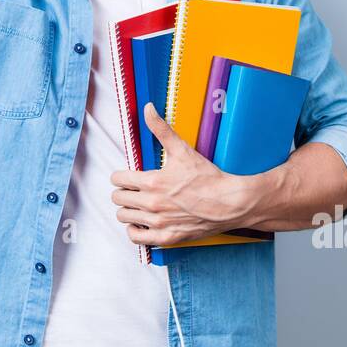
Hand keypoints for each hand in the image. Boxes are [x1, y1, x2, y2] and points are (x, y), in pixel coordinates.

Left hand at [110, 102, 253, 247]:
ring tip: (139, 204)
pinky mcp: (166, 237)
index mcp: (151, 182)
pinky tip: (142, 221)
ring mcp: (158, 223)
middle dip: (123, 191)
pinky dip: (135, 230)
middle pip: (117, 198)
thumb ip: (161, 129)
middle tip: (135, 189)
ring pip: (124, 217)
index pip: (117, 179)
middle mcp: (151, 204)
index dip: (121, 176)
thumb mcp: (182, 150)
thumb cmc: (207, 177)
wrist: (229, 203)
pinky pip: (136, 238)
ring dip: (128, 209)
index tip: (128, 176)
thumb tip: (147, 108)